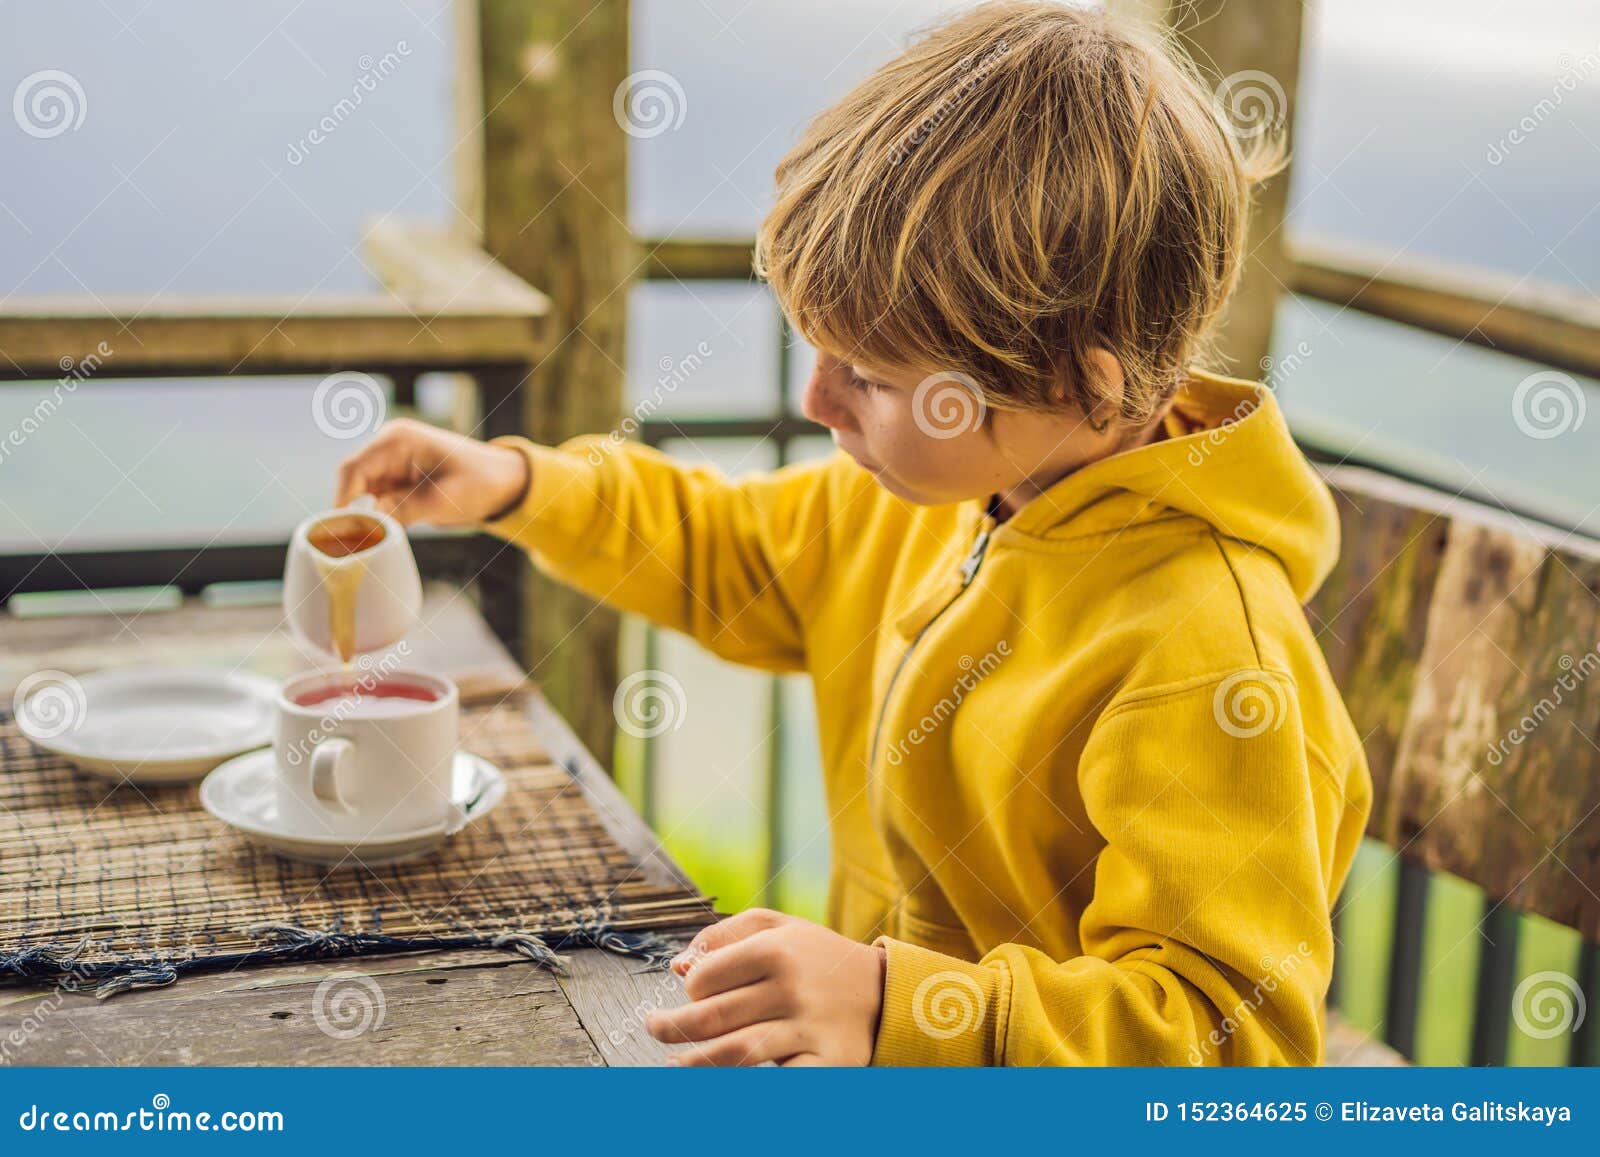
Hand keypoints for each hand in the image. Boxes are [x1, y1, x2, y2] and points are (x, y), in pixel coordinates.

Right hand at [334, 418, 528, 526]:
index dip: (342, 499)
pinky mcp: (398, 482)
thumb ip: (405, 508)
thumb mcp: (443, 500)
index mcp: (397, 440)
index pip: (354, 468)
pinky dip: (375, 518)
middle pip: (352, 481)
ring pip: (360, 493)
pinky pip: (375, 501)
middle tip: (348, 544)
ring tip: (361, 545)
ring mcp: (392, 464)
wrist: (503, 482)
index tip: (339, 530)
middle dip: (349, 511)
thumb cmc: (479, 482)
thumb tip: (369, 522)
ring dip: (362, 517)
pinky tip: (375, 538)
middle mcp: (388, 448)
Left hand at [646, 908, 884, 1066]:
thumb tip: (677, 966)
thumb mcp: (779, 927)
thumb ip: (724, 935)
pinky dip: (746, 1090)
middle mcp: (791, 987)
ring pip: (733, 1054)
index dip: (690, 989)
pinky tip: (722, 1089)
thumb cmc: (818, 958)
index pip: (705, 978)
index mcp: (776, 949)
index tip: (696, 995)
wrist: (885, 992)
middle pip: (711, 1018)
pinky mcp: (825, 1064)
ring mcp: (808, 1028)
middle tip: (654, 1030)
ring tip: (674, 1066)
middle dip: (672, 1028)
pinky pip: (778, 1084)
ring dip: (694, 1065)